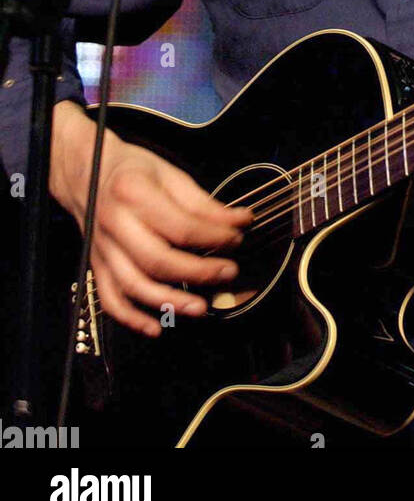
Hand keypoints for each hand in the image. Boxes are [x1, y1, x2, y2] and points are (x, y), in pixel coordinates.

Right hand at [50, 100, 251, 338]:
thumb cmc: (134, 172)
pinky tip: (156, 328)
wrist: (87, 174)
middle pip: (158, 260)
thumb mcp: (171, 174)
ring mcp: (102, 248)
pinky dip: (131, 319)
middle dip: (198, 272)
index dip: (214, 238)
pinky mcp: (96, 266)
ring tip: (201, 308)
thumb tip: (240, 222)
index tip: (237, 239)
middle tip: (229, 272)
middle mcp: (114, 223)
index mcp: (134, 193)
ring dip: (170, 302)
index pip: (181, 226)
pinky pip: (110, 300)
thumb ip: (204, 203)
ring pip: (134, 285)